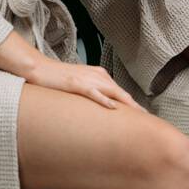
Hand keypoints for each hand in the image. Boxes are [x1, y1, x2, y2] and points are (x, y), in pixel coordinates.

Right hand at [27, 55, 142, 110]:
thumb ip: (93, 92)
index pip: (121, 92)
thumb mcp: (80, 84)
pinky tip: (113, 108)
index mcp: (100, 76)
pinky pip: (94, 93)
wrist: (40, 68)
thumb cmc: (59, 78)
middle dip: (135, 107)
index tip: (143, 116)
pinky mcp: (76, 83)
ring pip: (113, 93)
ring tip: (139, 116)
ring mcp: (88, 79)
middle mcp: (98, 76)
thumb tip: (103, 107)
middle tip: (148, 119)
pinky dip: (105, 100)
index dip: (133, 104)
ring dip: (127, 104)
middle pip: (122, 93)